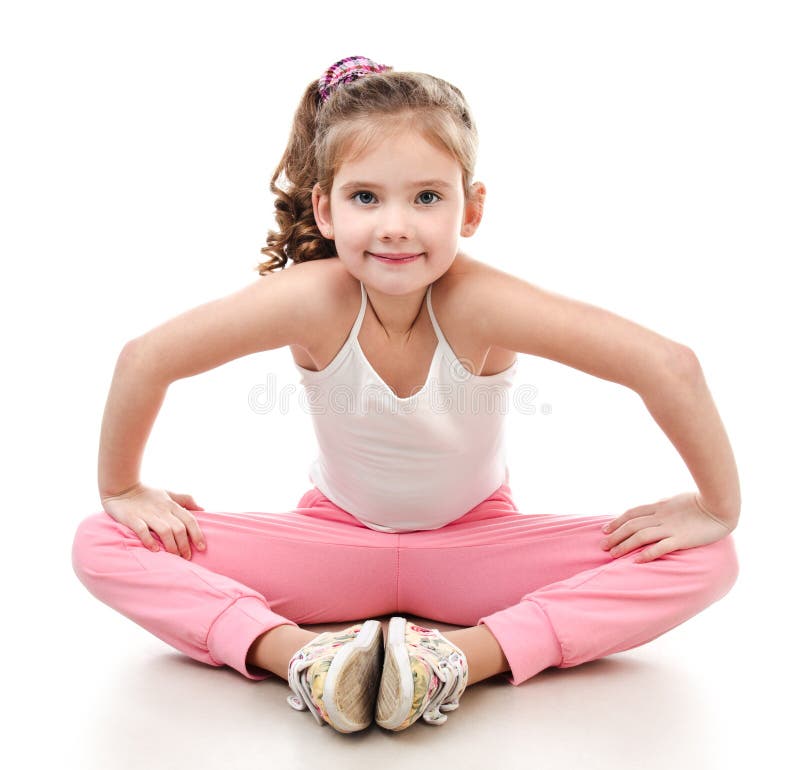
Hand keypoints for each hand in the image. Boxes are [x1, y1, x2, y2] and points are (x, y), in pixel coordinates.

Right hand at [101, 483, 206, 559]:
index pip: (189, 520)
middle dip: (185, 545)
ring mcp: (147, 514)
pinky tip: (155, 550)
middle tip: (187, 557)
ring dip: (171, 546)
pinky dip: (149, 540)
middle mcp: (162, 509)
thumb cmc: (147, 493)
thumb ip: (185, 500)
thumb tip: (203, 509)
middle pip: (179, 528)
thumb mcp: (168, 494)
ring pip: (164, 531)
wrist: (121, 487)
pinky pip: (142, 530)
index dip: (197, 534)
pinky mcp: (132, 518)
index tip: (202, 548)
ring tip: (175, 557)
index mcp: (171, 505)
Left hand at [601, 492, 734, 562]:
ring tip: (612, 554)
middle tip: (602, 545)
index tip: (605, 530)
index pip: (632, 514)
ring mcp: (671, 528)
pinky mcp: (682, 539)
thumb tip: (649, 512)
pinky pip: (661, 547)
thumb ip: (662, 507)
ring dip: (625, 545)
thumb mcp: (675, 501)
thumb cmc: (700, 502)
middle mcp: (661, 517)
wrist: (721, 505)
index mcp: (659, 507)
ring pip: (641, 536)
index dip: (617, 521)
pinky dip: (648, 553)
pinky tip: (637, 561)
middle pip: (632, 525)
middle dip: (615, 535)